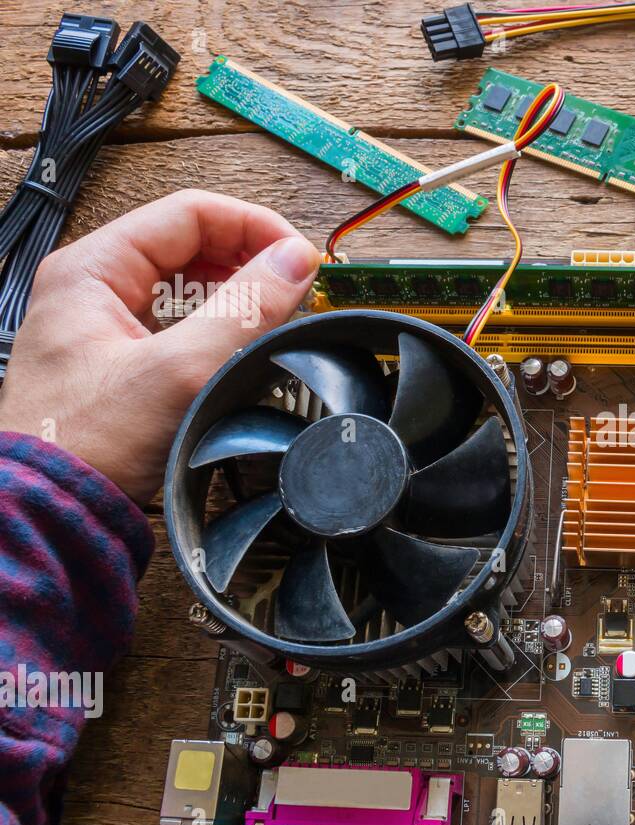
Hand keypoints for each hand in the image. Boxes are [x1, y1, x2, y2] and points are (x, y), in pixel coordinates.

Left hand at [0, 189, 319, 503]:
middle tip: (296, 290)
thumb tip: (295, 263)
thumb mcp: (181, 370)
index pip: (189, 213)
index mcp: (90, 270)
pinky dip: (221, 332)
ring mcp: (105, 329)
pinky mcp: (122, 366)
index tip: (300, 259)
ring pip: (190, 288)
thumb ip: (245, 309)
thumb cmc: (87, 447)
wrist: (51, 516)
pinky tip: (246, 351)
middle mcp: (93, 291)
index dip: (254, 228)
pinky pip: (182, 328)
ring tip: (278, 320)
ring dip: (239, 299)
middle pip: (191, 246)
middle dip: (250, 263)